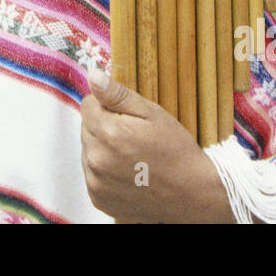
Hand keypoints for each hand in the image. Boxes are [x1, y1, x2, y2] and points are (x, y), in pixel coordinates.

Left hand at [80, 69, 233, 222]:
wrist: (190, 194)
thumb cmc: (175, 150)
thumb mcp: (152, 114)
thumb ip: (118, 94)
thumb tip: (93, 76)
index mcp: (109, 132)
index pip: (87, 104)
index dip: (106, 105)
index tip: (126, 116)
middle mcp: (97, 159)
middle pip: (85, 128)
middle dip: (104, 127)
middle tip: (132, 136)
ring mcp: (96, 182)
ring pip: (88, 150)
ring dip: (102, 149)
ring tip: (131, 156)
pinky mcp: (98, 198)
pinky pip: (92, 174)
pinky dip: (104, 171)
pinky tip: (127, 171)